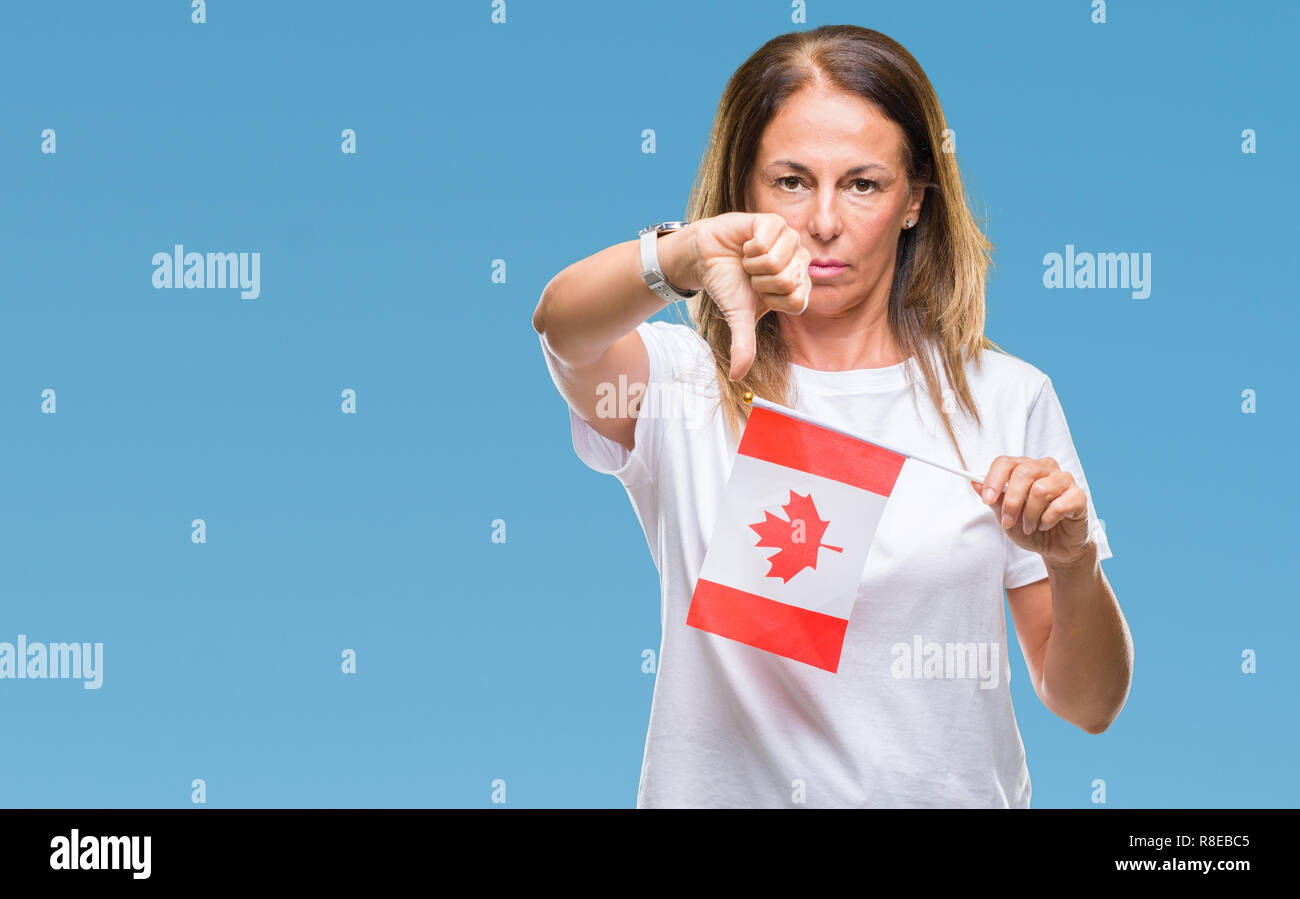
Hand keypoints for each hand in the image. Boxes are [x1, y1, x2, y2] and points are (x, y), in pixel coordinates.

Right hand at [692, 212, 811, 380]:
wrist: (705, 257)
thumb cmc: (728, 284)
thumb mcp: (738, 317)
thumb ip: (744, 345)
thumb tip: (738, 377)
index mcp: (797, 287)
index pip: (798, 299)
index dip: (771, 299)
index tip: (758, 293)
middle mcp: (799, 263)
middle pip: (788, 280)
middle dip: (760, 281)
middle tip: (751, 275)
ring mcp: (789, 240)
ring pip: (777, 259)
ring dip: (753, 263)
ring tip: (748, 260)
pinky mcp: (773, 222)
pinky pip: (767, 239)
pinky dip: (749, 245)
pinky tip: (746, 243)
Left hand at [969, 455, 1092, 567]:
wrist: (1056, 547)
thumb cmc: (1030, 528)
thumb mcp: (1006, 517)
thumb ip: (994, 500)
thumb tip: (974, 483)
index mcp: (1024, 468)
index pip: (1005, 462)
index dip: (993, 479)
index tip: (986, 499)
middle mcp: (1045, 468)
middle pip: (1023, 472)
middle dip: (1012, 502)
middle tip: (1008, 522)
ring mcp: (1064, 480)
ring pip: (1040, 490)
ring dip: (1030, 515)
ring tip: (1029, 527)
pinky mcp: (1079, 496)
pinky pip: (1059, 505)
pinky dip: (1047, 520)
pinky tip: (1045, 525)